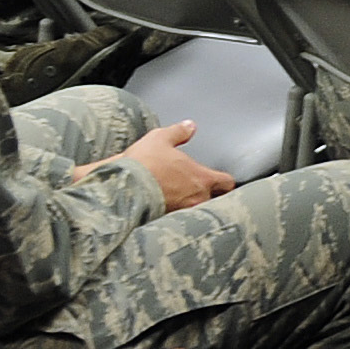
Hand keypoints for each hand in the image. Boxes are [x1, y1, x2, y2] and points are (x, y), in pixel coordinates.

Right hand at [114, 120, 232, 208]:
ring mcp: (183, 213)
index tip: (221, 179)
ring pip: (197, 211)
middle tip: (202, 189)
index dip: (225, 180)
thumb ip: (179, 132)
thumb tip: (190, 126)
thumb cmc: (144, 163)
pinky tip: (168, 208)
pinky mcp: (167, 222)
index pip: (227, 183)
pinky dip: (177, 214)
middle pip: (216, 200)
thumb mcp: (161, 138)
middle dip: (211, 195)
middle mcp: (197, 198)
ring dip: (193, 205)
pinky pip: (179, 219)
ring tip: (183, 199)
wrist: (122, 188)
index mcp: (201, 178)